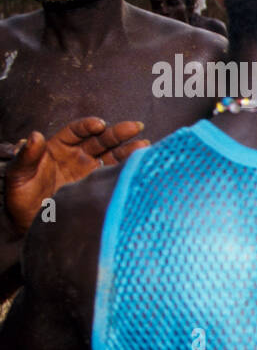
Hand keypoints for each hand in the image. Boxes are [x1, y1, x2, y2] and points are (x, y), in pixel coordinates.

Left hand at [4, 117, 147, 235]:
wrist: (32, 224)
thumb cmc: (21, 197)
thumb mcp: (19, 174)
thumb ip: (27, 155)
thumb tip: (34, 136)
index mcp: (58, 148)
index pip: (76, 131)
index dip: (88, 126)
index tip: (99, 125)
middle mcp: (78, 157)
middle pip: (101, 140)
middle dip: (118, 133)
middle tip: (136, 127)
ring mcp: (91, 172)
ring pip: (113, 155)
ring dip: (129, 150)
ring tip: (145, 145)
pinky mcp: (99, 187)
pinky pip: (115, 174)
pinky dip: (128, 169)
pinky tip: (140, 165)